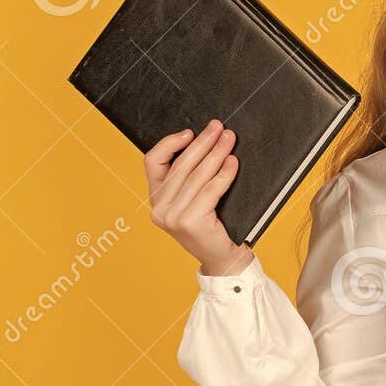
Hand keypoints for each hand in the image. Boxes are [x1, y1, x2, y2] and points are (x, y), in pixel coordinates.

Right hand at [144, 119, 255, 276]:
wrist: (223, 258)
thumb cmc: (213, 225)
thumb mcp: (193, 199)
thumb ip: (190, 178)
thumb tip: (206, 141)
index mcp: (156, 199)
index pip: (152, 161)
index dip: (170, 143)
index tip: (190, 133)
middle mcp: (159, 208)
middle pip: (181, 164)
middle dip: (202, 142)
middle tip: (218, 127)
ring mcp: (173, 216)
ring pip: (197, 175)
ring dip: (216, 153)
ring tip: (229, 139)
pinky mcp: (190, 221)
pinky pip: (211, 189)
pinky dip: (224, 174)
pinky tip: (233, 163)